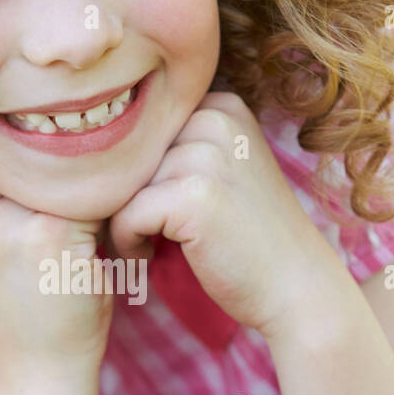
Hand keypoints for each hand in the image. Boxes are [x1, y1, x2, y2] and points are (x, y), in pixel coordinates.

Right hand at [0, 160, 116, 369]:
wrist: (43, 365)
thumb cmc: (14, 296)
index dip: (4, 163)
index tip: (23, 197)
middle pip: (7, 153)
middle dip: (38, 170)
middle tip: (57, 208)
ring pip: (47, 166)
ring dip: (71, 185)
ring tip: (76, 223)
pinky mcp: (45, 233)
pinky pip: (85, 188)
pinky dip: (100, 207)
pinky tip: (94, 239)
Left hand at [108, 90, 335, 339]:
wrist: (297, 287)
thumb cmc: (250, 237)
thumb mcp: (223, 170)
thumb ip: (177, 145)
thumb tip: (96, 138)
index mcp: (223, 106)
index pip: (145, 130)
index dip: (142, 173)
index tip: (160, 206)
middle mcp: (216, 119)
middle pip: (130, 155)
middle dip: (130, 195)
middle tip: (153, 231)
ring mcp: (207, 155)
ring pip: (122, 185)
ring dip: (126, 219)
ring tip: (156, 244)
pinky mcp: (192, 196)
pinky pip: (124, 215)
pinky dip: (127, 242)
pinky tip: (151, 256)